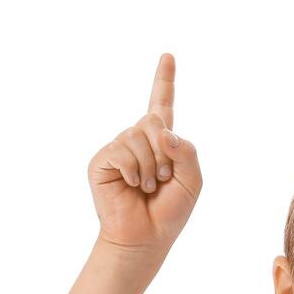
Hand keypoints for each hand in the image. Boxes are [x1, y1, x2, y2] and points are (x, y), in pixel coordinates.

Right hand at [87, 52, 202, 254]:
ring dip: (151, 167)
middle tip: (163, 180)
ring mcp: (118, 148)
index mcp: (161, 142)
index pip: (162, 105)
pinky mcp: (101, 160)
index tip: (168, 56)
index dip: (164, 80)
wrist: (145, 237)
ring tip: (148, 187)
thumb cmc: (169, 212)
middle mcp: (137, 139)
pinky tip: (132, 186)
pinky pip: (121, 151)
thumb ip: (187, 150)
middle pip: (154, 120)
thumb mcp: (192, 180)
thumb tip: (161, 130)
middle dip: (165, 152)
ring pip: (138, 136)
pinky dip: (133, 171)